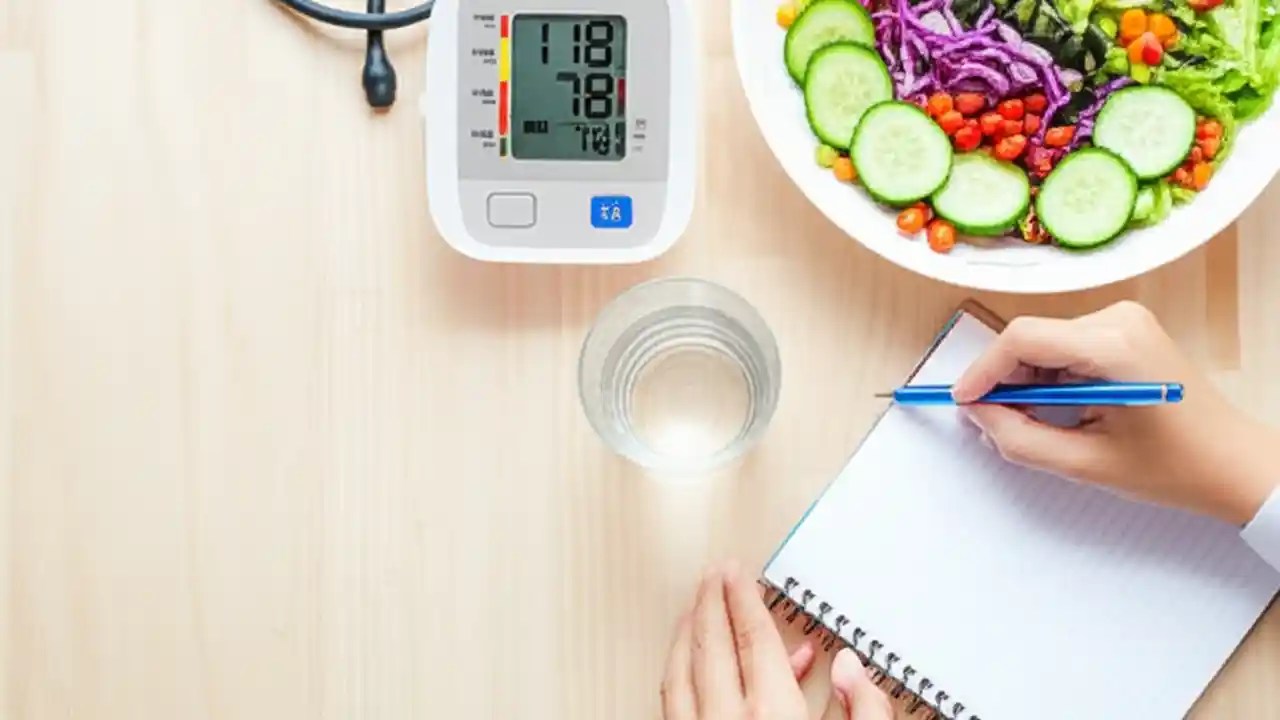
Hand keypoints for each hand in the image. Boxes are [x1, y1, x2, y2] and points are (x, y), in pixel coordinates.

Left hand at [661, 561, 891, 719]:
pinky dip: (678, 673)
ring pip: (679, 674)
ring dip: (686, 635)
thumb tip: (853, 668)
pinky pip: (672, 702)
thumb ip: (865, 710)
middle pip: (710, 647)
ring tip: (694, 609)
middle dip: (710, 603)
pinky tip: (690, 666)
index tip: (735, 572)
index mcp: (773, 715)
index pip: (752, 639)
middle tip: (712, 575)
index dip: (743, 599)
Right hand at [954, 301, 1277, 524]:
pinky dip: (1048, 375)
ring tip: (1029, 421)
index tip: (961, 402)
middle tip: (990, 421)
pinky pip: (1065, 345)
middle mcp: (1118, 320)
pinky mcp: (1126, 330)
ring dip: (1026, 380)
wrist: (1235, 463)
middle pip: (1031, 338)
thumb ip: (1021, 439)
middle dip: (1003, 379)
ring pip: (1045, 342)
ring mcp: (1125, 321)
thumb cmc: (1174, 467)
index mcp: (1114, 346)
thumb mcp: (1086, 464)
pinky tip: (1055, 408)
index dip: (982, 371)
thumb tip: (978, 415)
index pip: (1023, 339)